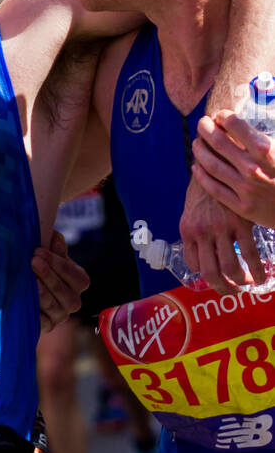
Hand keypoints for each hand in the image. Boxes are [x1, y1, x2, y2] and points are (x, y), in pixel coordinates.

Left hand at [32, 230, 88, 333]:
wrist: (21, 292)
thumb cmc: (39, 268)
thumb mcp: (47, 256)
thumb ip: (54, 248)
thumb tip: (55, 237)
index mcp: (78, 282)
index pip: (75, 275)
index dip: (59, 263)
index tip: (39, 251)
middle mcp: (73, 301)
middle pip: (67, 292)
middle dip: (49, 275)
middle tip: (33, 261)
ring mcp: (60, 316)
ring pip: (56, 307)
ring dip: (43, 294)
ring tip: (31, 282)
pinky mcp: (46, 327)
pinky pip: (43, 323)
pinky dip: (36, 314)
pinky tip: (26, 303)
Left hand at [181, 151, 263, 292]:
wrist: (217, 159)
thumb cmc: (207, 186)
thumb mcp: (195, 210)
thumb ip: (198, 230)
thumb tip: (206, 250)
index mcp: (187, 231)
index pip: (193, 265)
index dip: (207, 277)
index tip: (218, 280)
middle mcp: (201, 232)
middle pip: (210, 274)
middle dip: (224, 289)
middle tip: (234, 292)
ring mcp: (221, 229)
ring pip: (230, 269)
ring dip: (241, 283)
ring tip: (250, 283)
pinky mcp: (240, 223)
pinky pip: (250, 255)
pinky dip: (258, 271)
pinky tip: (264, 276)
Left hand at [191, 110, 274, 226]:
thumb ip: (263, 138)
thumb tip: (241, 123)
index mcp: (266, 149)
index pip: (235, 124)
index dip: (223, 116)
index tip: (219, 115)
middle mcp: (253, 168)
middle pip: (218, 142)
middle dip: (206, 128)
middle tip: (202, 123)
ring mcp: (246, 189)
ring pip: (212, 165)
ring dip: (200, 151)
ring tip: (197, 143)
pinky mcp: (242, 207)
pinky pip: (214, 189)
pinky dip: (201, 176)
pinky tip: (196, 166)